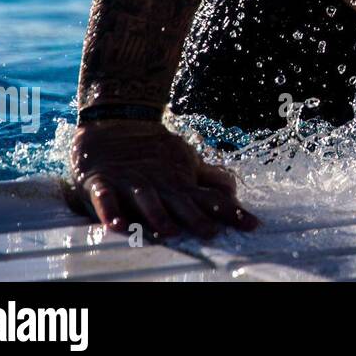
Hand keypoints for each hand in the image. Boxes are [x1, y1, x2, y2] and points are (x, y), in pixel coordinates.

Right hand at [68, 119, 258, 238]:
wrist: (114, 122)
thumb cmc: (153, 151)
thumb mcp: (184, 163)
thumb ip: (206, 180)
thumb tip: (233, 191)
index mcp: (180, 183)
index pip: (210, 199)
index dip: (231, 212)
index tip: (253, 225)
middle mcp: (159, 184)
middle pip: (180, 203)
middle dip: (197, 218)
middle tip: (212, 233)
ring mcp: (131, 182)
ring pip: (145, 200)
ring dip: (157, 215)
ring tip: (169, 231)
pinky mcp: (102, 181)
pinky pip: (104, 197)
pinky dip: (109, 209)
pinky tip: (117, 224)